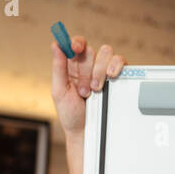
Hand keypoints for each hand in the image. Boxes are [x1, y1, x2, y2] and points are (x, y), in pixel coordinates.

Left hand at [50, 34, 125, 173]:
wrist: (86, 131)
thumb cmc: (70, 114)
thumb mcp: (59, 91)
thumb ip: (57, 67)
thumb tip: (55, 45)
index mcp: (71, 65)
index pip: (75, 45)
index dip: (76, 42)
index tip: (75, 48)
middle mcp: (87, 65)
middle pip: (90, 50)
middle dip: (86, 70)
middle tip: (84, 89)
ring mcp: (102, 69)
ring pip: (105, 53)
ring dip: (99, 71)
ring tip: (95, 89)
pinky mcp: (116, 75)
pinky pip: (119, 60)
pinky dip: (116, 66)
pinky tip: (111, 77)